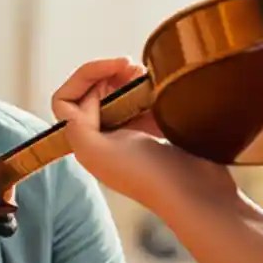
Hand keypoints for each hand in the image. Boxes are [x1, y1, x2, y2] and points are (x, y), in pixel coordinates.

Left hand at [51, 57, 232, 207]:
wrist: (195, 194)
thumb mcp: (97, 150)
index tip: (115, 68)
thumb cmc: (146, 175)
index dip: (86, 77)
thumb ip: (76, 123)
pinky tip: (161, 90)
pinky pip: (143, 106)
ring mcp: (129, 138)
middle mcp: (103, 140)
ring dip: (131, 81)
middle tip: (134, 67)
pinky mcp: (154, 136)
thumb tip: (86, 98)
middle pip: (94, 94)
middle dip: (111, 75)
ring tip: (147, 74)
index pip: (67, 100)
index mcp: (85, 144)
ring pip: (120, 97)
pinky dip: (150, 94)